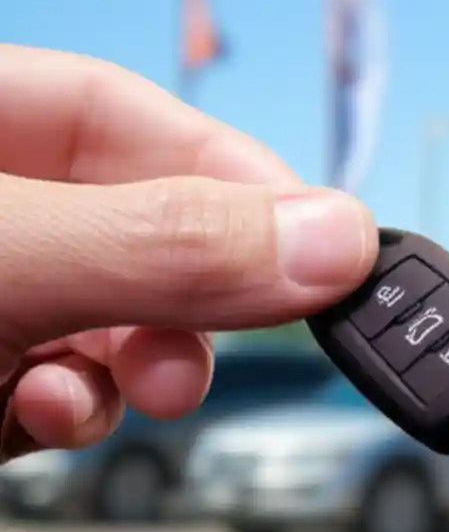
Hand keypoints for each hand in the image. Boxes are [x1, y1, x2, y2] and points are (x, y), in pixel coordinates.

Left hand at [0, 46, 375, 460]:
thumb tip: (332, 239)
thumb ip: (166, 246)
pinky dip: (77, 412)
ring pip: (107, 321)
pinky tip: (49, 417)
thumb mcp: (10, 263)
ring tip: (150, 392)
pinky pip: (60, 386)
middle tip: (257, 328)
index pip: (127, 114)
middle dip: (197, 295)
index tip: (320, 243)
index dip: (232, 171)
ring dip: (143, 368)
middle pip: (134, 228)